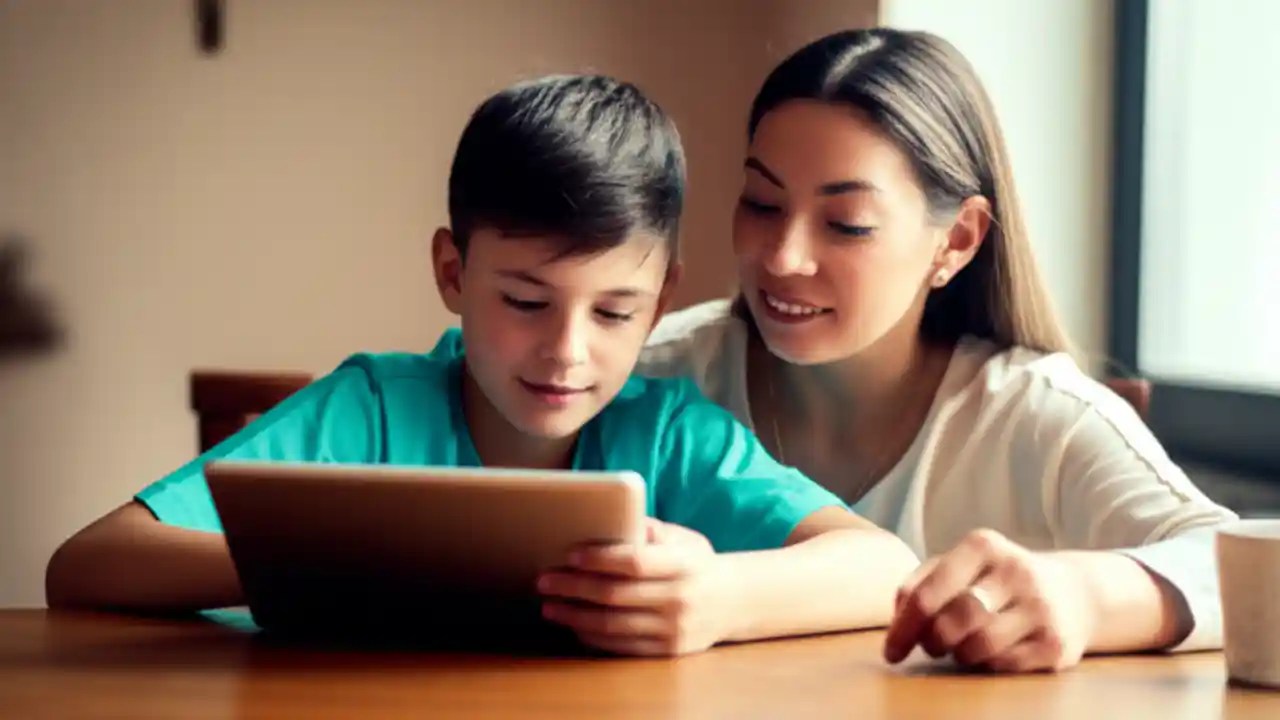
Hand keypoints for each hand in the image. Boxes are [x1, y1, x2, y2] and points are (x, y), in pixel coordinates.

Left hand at [537, 518, 732, 655]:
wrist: (735, 601)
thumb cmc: (697, 563)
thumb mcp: (683, 538)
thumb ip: (648, 529)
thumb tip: (608, 518)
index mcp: (684, 564)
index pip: (635, 562)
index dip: (600, 559)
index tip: (570, 554)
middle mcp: (680, 598)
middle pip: (616, 595)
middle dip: (574, 587)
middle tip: (544, 581)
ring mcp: (674, 629)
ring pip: (613, 625)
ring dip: (574, 616)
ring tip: (549, 606)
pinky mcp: (667, 652)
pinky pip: (621, 646)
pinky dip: (592, 636)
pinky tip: (573, 625)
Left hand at [883, 529, 1094, 672]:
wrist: (1074, 591)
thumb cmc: (996, 580)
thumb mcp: (961, 565)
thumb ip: (921, 583)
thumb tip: (898, 620)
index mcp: (982, 546)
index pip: (928, 593)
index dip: (903, 628)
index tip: (891, 652)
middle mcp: (1015, 571)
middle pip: (953, 620)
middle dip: (932, 641)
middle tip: (932, 646)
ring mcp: (1041, 607)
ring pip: (979, 646)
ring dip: (959, 654)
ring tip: (960, 647)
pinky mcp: (1057, 643)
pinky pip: (1004, 665)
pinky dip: (987, 665)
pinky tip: (989, 654)